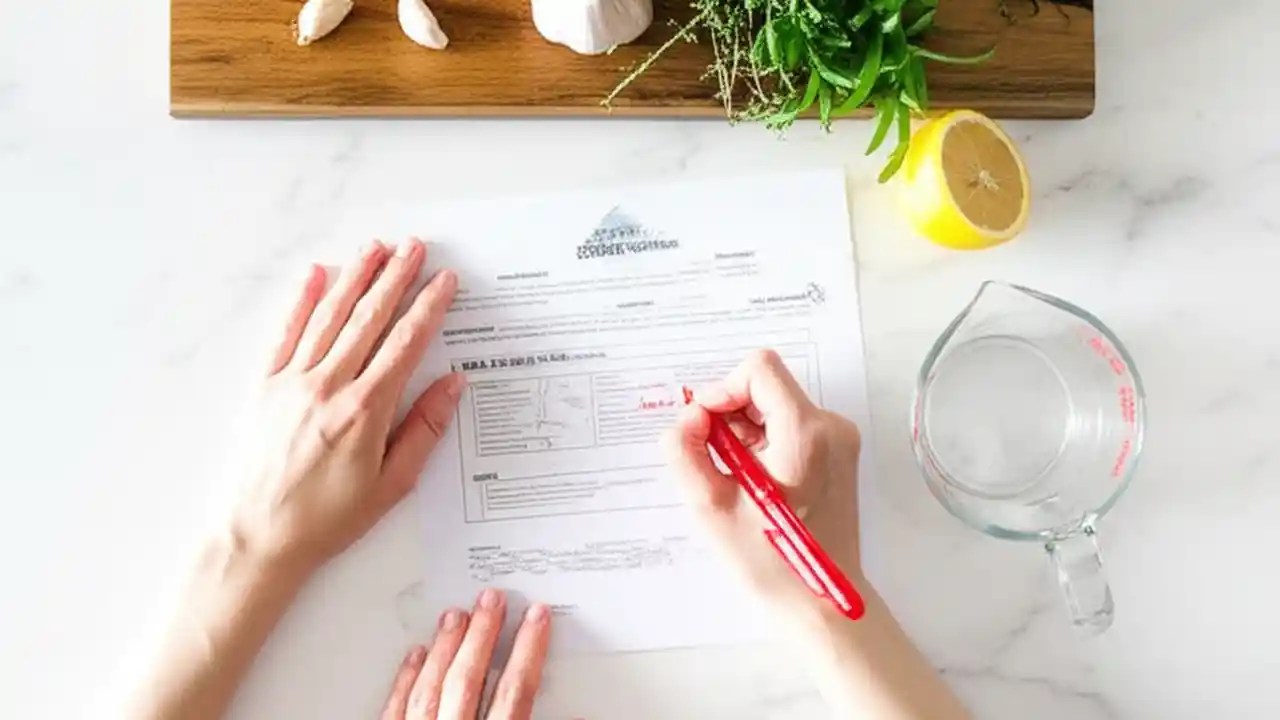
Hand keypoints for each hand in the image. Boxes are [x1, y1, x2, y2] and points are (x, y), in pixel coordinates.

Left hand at [231, 238, 462, 573]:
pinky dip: (301, 301)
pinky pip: (285, 333)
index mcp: (365, 410)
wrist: (257, 538)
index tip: (444, 281)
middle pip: (369, 318)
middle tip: (415, 247)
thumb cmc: (327, 519)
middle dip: (395, 278)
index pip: (406, 344)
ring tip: (375, 248)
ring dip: (355, 277)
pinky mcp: (263, 387)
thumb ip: (424, 430)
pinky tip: (315, 275)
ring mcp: (291, 382)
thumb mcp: (392, 484)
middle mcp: (328, 386)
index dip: (428, 307)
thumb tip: (453, 386)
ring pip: (329, 316)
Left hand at [380, 590, 551, 719]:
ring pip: (431, 686)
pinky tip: (416, 654)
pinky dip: (407, 678)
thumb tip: (578, 713)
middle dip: (482, 634)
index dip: (528, 650)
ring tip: (454, 615)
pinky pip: (396, 707)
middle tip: (492, 600)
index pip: (514, 692)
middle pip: (468, 679)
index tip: (536, 618)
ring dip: (445, 647)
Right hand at [662, 350, 862, 616]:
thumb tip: (688, 418)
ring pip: (775, 407)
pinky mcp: (836, 457)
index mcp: (806, 431)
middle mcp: (830, 427)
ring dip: (744, 433)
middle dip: (730, 416)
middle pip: (766, 387)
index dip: (721, 391)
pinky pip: (790, 428)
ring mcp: (838, 442)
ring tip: (734, 480)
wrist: (817, 603)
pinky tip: (753, 484)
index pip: (758, 369)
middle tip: (715, 462)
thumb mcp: (710, 505)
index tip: (705, 429)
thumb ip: (685, 449)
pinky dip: (763, 445)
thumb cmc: (770, 563)